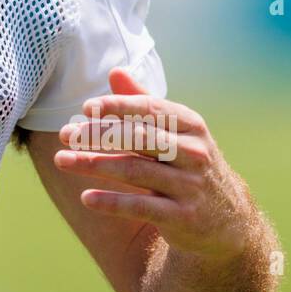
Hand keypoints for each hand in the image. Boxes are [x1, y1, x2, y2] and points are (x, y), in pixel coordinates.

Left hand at [54, 69, 251, 261]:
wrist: (229, 220)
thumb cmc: (188, 164)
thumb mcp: (175, 131)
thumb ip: (143, 103)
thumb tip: (115, 71)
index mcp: (190, 125)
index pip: (150, 109)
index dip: (116, 106)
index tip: (85, 108)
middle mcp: (193, 153)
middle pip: (139, 138)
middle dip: (97, 135)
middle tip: (64, 135)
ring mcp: (190, 186)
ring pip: (134, 171)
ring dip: (93, 165)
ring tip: (62, 161)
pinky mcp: (183, 217)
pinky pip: (141, 206)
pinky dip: (111, 202)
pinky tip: (85, 198)